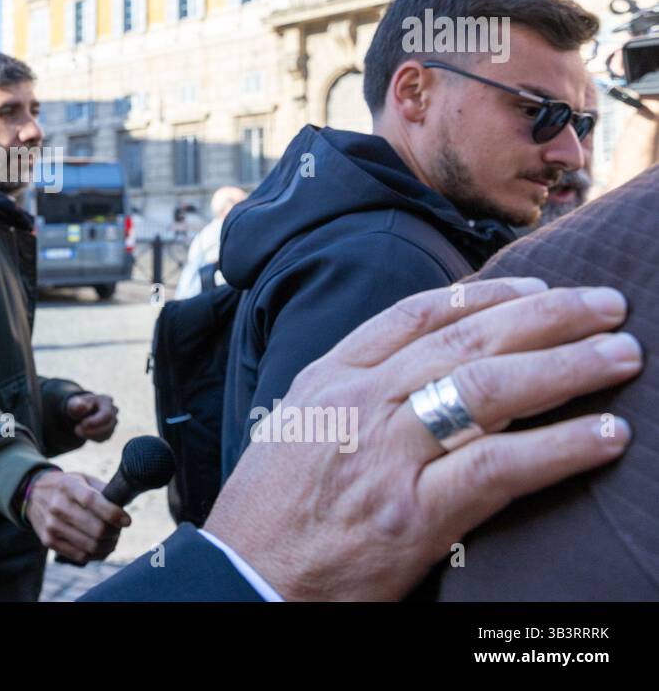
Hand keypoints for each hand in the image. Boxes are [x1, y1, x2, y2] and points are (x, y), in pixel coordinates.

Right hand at [25, 470, 129, 562]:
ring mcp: (51, 526)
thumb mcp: (82, 478)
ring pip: (91, 545)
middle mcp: (57, 506)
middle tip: (119, 528)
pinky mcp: (48, 541)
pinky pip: (80, 556)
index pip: (92, 501)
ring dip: (109, 545)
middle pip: (96, 529)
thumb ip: (103, 490)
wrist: (33, 494)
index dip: (113, 513)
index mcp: (68, 486)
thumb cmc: (66, 486)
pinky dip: (97, 554)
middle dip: (115, 532)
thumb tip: (125, 506)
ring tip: (112, 538)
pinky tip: (102, 547)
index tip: (127, 520)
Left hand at [66, 393, 117, 441]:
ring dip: (90, 435)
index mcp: (106, 400)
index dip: (96, 422)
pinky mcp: (110, 431)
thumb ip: (77, 405)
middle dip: (92, 430)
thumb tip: (84, 406)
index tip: (82, 424)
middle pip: (108, 425)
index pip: (107, 414)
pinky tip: (84, 432)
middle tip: (77, 429)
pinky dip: (92, 438)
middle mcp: (113, 411)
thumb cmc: (77, 406)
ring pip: (106, 434)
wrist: (80, 412)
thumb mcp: (73, 404)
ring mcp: (113, 421)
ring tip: (77, 430)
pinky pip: (103, 439)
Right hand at [206, 278, 640, 600]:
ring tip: (620, 356)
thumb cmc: (269, 510)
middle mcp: (359, 403)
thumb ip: (353, 393)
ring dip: (567, 368)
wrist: (243, 578)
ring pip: (488, 390)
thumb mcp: (297, 425)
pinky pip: (498, 467)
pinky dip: (558, 448)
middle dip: (547, 316)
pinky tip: (603, 437)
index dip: (486, 294)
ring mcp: (384, 456)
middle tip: (606, 305)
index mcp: (329, 378)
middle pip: (465, 339)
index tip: (539, 286)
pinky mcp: (412, 516)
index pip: (416, 314)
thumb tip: (421, 373)